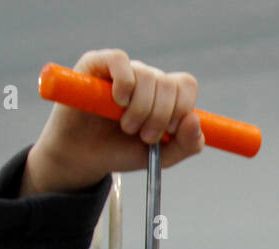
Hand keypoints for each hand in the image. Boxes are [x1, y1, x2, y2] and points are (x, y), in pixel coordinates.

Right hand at [22, 48, 204, 194]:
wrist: (84, 157)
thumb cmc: (120, 152)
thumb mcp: (160, 157)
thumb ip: (186, 145)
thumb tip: (194, 120)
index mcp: (163, 95)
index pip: (185, 85)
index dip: (182, 108)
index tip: (170, 132)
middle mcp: (145, 78)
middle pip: (168, 83)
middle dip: (161, 116)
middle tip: (145, 136)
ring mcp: (122, 69)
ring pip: (147, 75)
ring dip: (141, 109)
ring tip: (126, 127)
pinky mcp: (96, 64)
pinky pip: (120, 61)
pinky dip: (124, 84)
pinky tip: (118, 101)